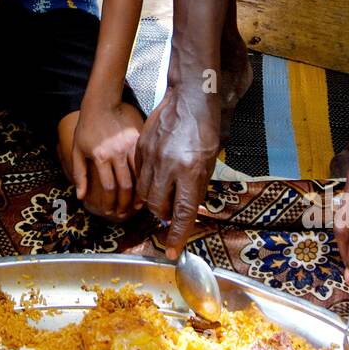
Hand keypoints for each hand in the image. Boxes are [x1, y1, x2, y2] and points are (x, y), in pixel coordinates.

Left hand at [71, 102, 139, 219]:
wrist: (102, 102)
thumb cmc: (87, 126)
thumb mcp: (77, 149)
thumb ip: (79, 174)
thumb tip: (81, 197)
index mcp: (100, 156)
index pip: (109, 187)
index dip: (111, 203)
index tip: (111, 211)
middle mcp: (116, 152)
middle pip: (126, 185)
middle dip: (126, 203)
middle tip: (126, 213)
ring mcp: (130, 145)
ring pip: (139, 174)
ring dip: (139, 192)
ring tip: (138, 205)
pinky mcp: (139, 138)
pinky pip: (145, 161)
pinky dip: (146, 175)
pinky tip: (146, 185)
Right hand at [135, 88, 220, 258]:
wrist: (188, 98)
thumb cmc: (205, 130)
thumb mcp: (209, 161)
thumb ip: (197, 187)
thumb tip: (186, 210)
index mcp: (191, 171)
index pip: (182, 212)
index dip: (178, 235)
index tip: (173, 252)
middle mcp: (169, 166)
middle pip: (158, 206)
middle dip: (164, 215)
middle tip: (171, 212)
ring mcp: (152, 157)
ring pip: (145, 193)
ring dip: (154, 201)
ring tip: (164, 195)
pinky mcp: (141, 148)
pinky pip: (139, 176)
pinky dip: (147, 183)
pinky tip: (157, 176)